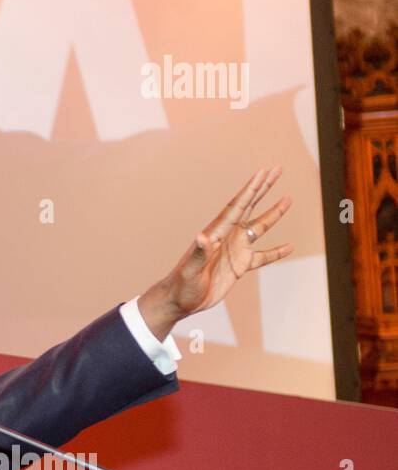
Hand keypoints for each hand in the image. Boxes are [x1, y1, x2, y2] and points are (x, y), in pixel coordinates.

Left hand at [138, 166, 292, 339]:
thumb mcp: (190, 270)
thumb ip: (198, 254)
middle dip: (263, 188)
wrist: (180, 301)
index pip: (238, 206)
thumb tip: (202, 237)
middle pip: (250, 207)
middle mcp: (227, 237)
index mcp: (217, 233)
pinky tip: (289, 247)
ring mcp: (234, 250)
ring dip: (274, 214)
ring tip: (288, 198)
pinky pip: (262, 256)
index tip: (264, 172)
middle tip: (277, 169)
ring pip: (259, 228)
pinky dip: (276, 252)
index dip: (251, 189)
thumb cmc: (182, 285)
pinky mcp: (239, 266)